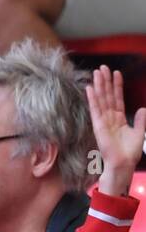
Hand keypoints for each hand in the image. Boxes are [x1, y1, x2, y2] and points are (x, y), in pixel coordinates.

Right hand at [87, 65, 145, 196]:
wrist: (123, 163)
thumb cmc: (129, 152)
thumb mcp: (139, 133)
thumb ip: (140, 120)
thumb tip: (142, 108)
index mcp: (119, 119)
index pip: (117, 99)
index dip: (117, 86)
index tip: (116, 73)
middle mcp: (109, 118)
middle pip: (107, 96)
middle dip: (105, 81)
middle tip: (102, 67)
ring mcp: (103, 121)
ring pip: (101, 99)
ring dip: (99, 85)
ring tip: (97, 72)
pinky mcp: (98, 126)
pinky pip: (95, 109)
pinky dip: (92, 98)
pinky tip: (90, 88)